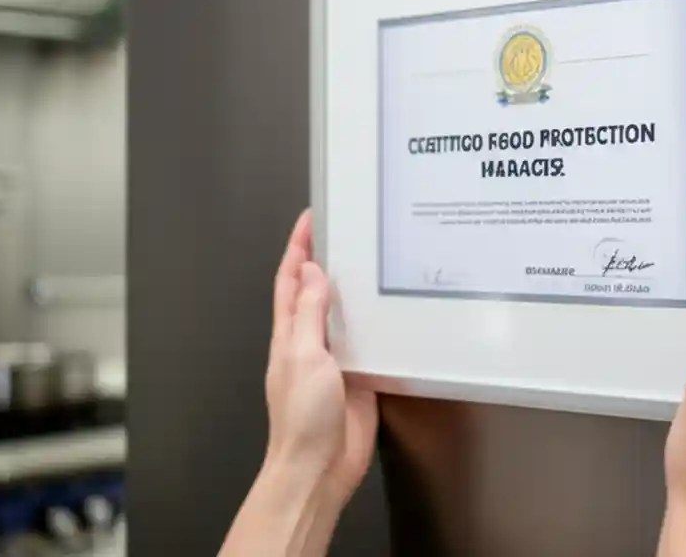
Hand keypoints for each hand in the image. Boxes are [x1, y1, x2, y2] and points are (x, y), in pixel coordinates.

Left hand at [219, 209, 377, 556]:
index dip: (299, 247)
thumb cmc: (302, 416)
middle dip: (328, 259)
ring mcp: (336, 360)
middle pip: (317, 292)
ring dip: (356, 289)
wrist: (319, 468)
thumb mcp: (304, 356)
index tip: (312, 217)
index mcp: (289, 334)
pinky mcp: (361, 377)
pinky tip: (396, 309)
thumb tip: (315, 272)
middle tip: (351, 229)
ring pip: (344, 315)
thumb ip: (310, 314)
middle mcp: (311, 342)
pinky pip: (369, 343)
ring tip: (378, 260)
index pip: (291, 280)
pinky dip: (379, 323)